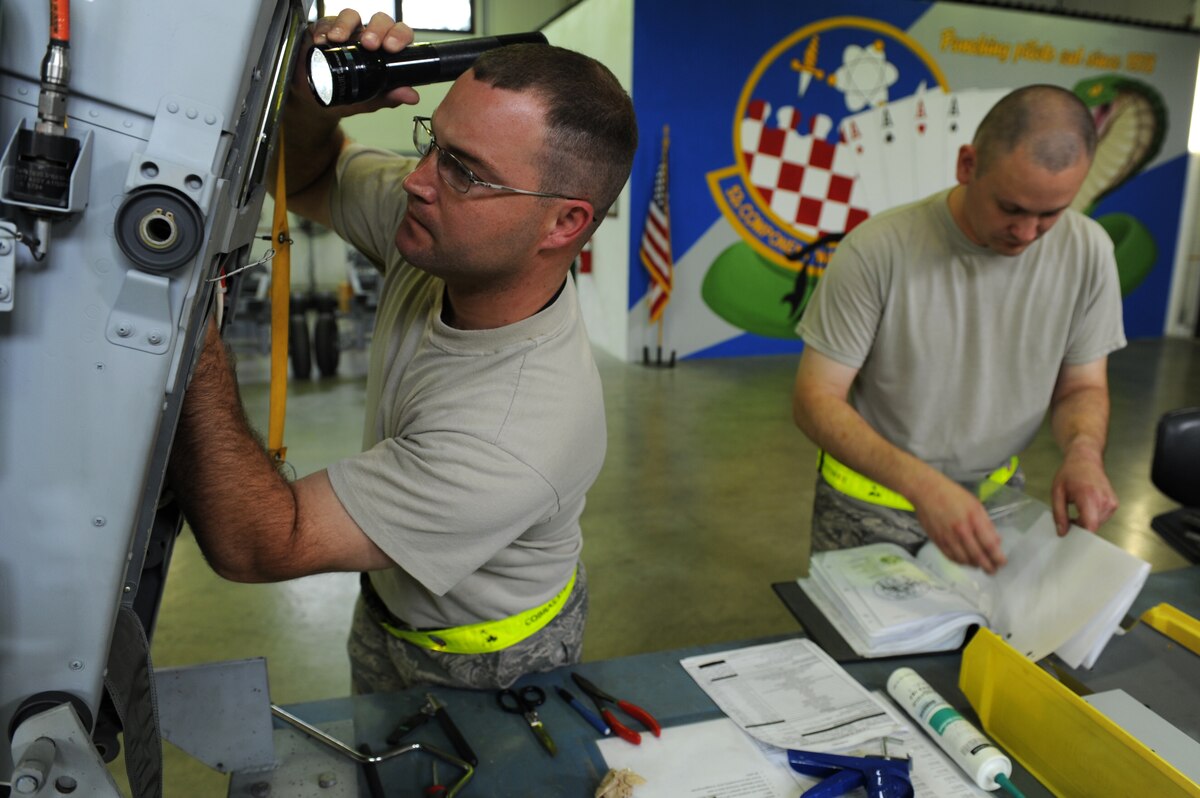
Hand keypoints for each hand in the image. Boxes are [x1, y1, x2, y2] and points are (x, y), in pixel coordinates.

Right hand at [298, 9, 418, 110]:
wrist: (318, 99)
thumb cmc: (347, 96)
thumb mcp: (370, 100)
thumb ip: (390, 96)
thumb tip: (411, 96)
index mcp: (385, 52)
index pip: (400, 35)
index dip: (399, 36)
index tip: (392, 47)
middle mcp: (368, 38)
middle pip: (380, 21)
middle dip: (377, 29)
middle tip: (369, 44)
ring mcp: (348, 33)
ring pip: (352, 16)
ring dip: (347, 24)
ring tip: (339, 39)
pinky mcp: (326, 30)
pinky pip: (326, 23)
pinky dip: (324, 30)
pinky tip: (321, 41)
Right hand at [911, 475, 1005, 573]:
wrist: (926, 491)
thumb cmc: (953, 495)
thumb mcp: (976, 505)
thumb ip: (986, 524)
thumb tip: (996, 542)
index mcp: (973, 519)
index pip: (989, 545)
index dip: (997, 557)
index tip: (1002, 562)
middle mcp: (961, 530)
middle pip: (977, 556)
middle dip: (988, 566)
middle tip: (993, 570)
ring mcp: (948, 537)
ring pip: (964, 560)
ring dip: (974, 565)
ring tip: (980, 565)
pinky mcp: (938, 541)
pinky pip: (951, 557)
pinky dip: (960, 562)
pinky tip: (966, 561)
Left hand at [1051, 448, 1117, 534]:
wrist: (1085, 459)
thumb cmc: (1070, 473)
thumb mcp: (1057, 492)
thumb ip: (1059, 514)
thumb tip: (1062, 532)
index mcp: (1088, 496)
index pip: (1090, 525)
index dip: (1080, 533)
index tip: (1071, 534)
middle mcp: (1104, 500)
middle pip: (1093, 526)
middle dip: (1080, 526)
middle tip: (1069, 516)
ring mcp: (1112, 502)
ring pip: (1098, 523)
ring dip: (1086, 520)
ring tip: (1078, 506)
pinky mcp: (1114, 504)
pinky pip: (1103, 517)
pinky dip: (1093, 515)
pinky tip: (1087, 505)